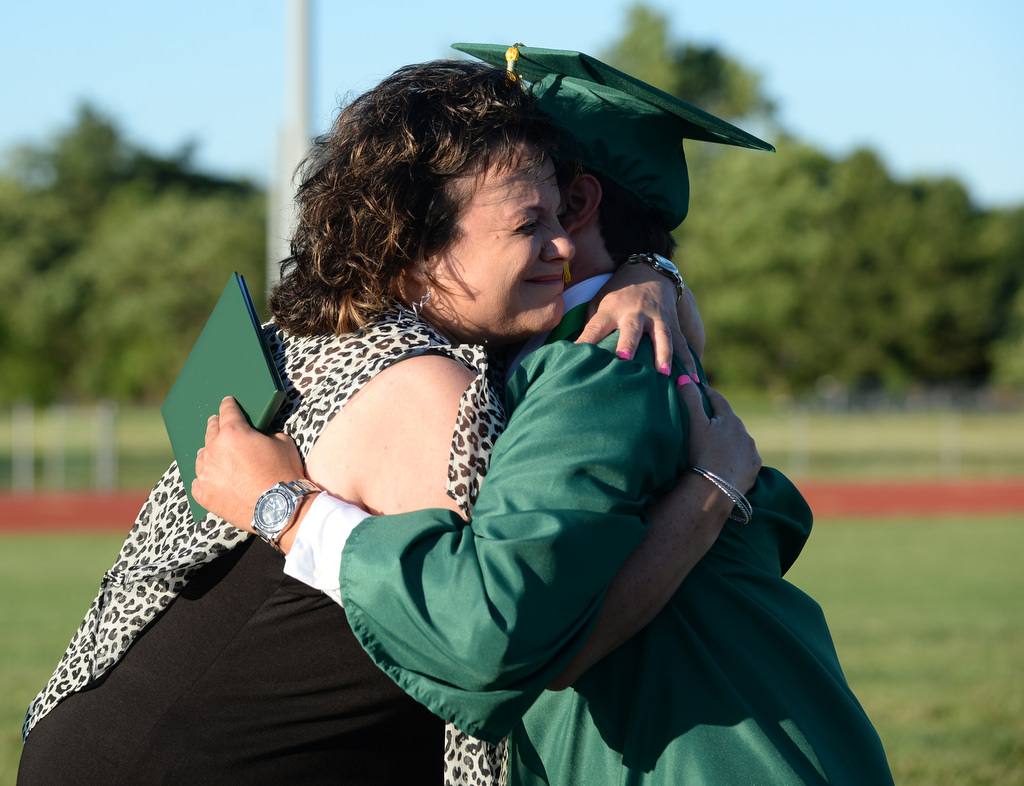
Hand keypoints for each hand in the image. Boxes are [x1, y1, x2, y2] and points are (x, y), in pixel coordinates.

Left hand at [192, 397, 305, 531]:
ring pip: (201, 456)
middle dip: (216, 425)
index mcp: (234, 432)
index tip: (227, 402)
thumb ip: (266, 434)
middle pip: (211, 430)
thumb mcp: (283, 443)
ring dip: (210, 453)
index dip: (228, 405)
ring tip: (218, 457)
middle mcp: (214, 450)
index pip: (227, 411)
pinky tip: (214, 479)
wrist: (279, 508)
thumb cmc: (284, 474)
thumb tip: (259, 437)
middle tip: (219, 424)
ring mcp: (206, 473)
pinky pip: (198, 481)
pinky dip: (205, 478)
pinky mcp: (203, 494)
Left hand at [576, 262, 703, 376]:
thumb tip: (572, 353)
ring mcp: (656, 319)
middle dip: (628, 344)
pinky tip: (693, 381)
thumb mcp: (599, 302)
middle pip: (631, 330)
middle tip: (624, 359)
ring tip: (664, 375)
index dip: (585, 341)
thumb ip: (590, 325)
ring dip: (663, 356)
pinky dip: (689, 363)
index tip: (575, 356)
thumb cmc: (617, 294)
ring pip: (662, 338)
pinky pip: (682, 345)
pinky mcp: (672, 324)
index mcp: (611, 310)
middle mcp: (635, 314)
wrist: (650, 272)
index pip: (595, 327)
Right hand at [675, 379, 760, 494]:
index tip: (696, 389)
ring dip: (727, 438)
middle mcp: (744, 433)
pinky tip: (725, 462)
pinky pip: (744, 457)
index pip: (716, 399)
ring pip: (737, 439)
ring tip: (713, 446)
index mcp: (729, 419)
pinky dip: (735, 456)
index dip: (705, 392)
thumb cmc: (700, 455)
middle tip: (703, 421)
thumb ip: (689, 398)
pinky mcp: (754, 469)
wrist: (713, 492)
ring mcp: (751, 452)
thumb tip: (685, 377)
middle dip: (718, 418)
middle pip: (729, 420)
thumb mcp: (693, 424)